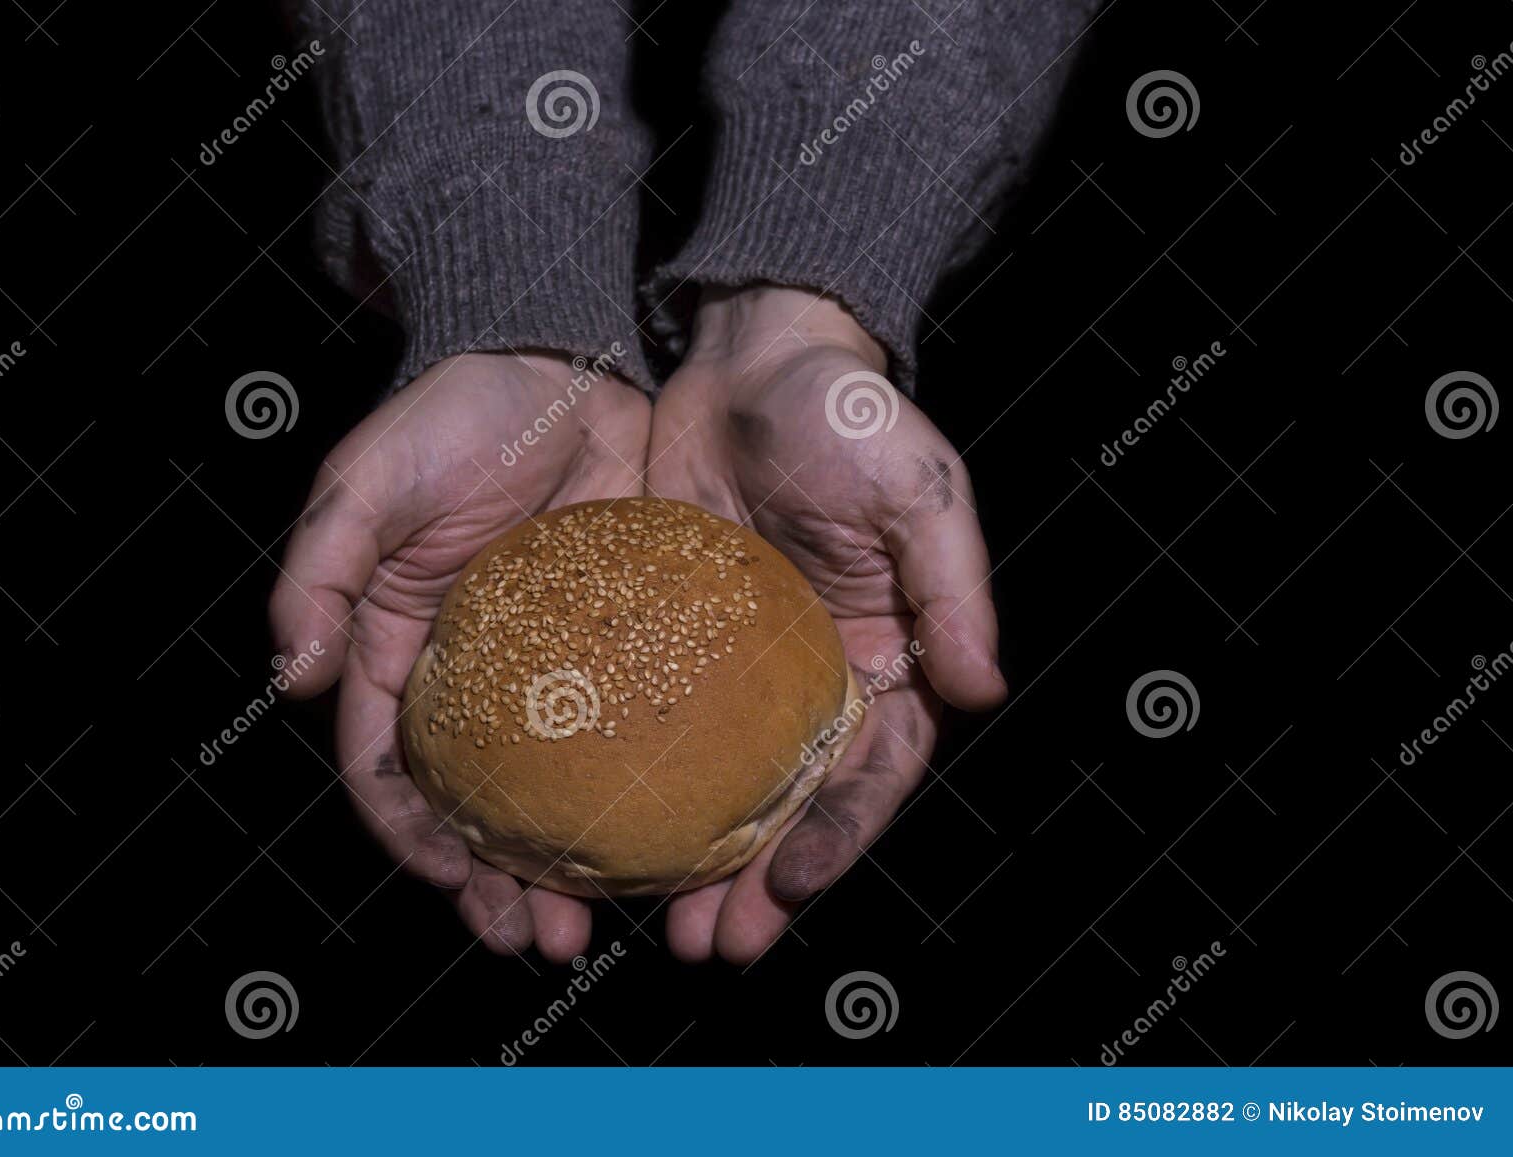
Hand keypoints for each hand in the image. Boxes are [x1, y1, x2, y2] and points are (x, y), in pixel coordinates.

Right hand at [270, 350, 648, 959]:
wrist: (569, 365)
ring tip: (601, 923)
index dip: (411, 837)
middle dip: (499, 883)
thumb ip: (322, 570)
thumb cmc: (455, 416)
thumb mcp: (370, 480)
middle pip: (480, 806)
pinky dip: (646, 795)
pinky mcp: (631, 651)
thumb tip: (285, 675)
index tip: (450, 883)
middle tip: (539, 939)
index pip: (390, 770)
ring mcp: (558, 672)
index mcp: (401, 652)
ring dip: (572, 865)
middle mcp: (479, 680)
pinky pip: (637, 737)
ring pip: (560, 792)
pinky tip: (677, 840)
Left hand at [646, 286, 1005, 963]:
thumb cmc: (845, 414)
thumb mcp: (917, 486)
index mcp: (885, 657)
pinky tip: (599, 833)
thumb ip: (954, 585)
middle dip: (758, 881)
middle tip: (711, 944)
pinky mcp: (671, 645)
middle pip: (791, 804)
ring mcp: (740, 670)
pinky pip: (655, 729)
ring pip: (721, 787)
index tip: (790, 887)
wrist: (748, 358)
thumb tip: (982, 688)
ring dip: (696, 861)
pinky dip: (637, 787)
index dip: (839, 837)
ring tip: (659, 926)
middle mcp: (814, 680)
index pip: (871, 772)